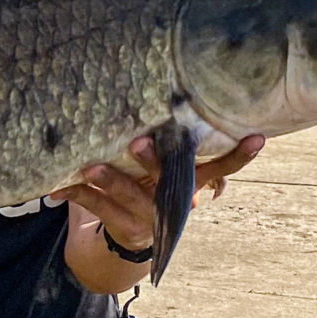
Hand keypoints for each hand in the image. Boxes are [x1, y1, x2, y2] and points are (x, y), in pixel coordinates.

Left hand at [52, 133, 264, 250]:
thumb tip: (180, 83)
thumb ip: (173, 142)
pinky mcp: (122, 227)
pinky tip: (58, 186)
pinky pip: (97, 208)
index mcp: (192, 183)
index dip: (239, 156)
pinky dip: (77, 194)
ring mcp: (149, 218)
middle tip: (139, 141)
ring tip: (89, 166)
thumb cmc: (153, 181)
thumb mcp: (169, 167)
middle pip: (169, 181)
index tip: (257, 138)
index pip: (221, 168)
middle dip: (154, 162)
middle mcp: (176, 202)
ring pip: (129, 198)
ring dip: (109, 181)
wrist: (134, 234)